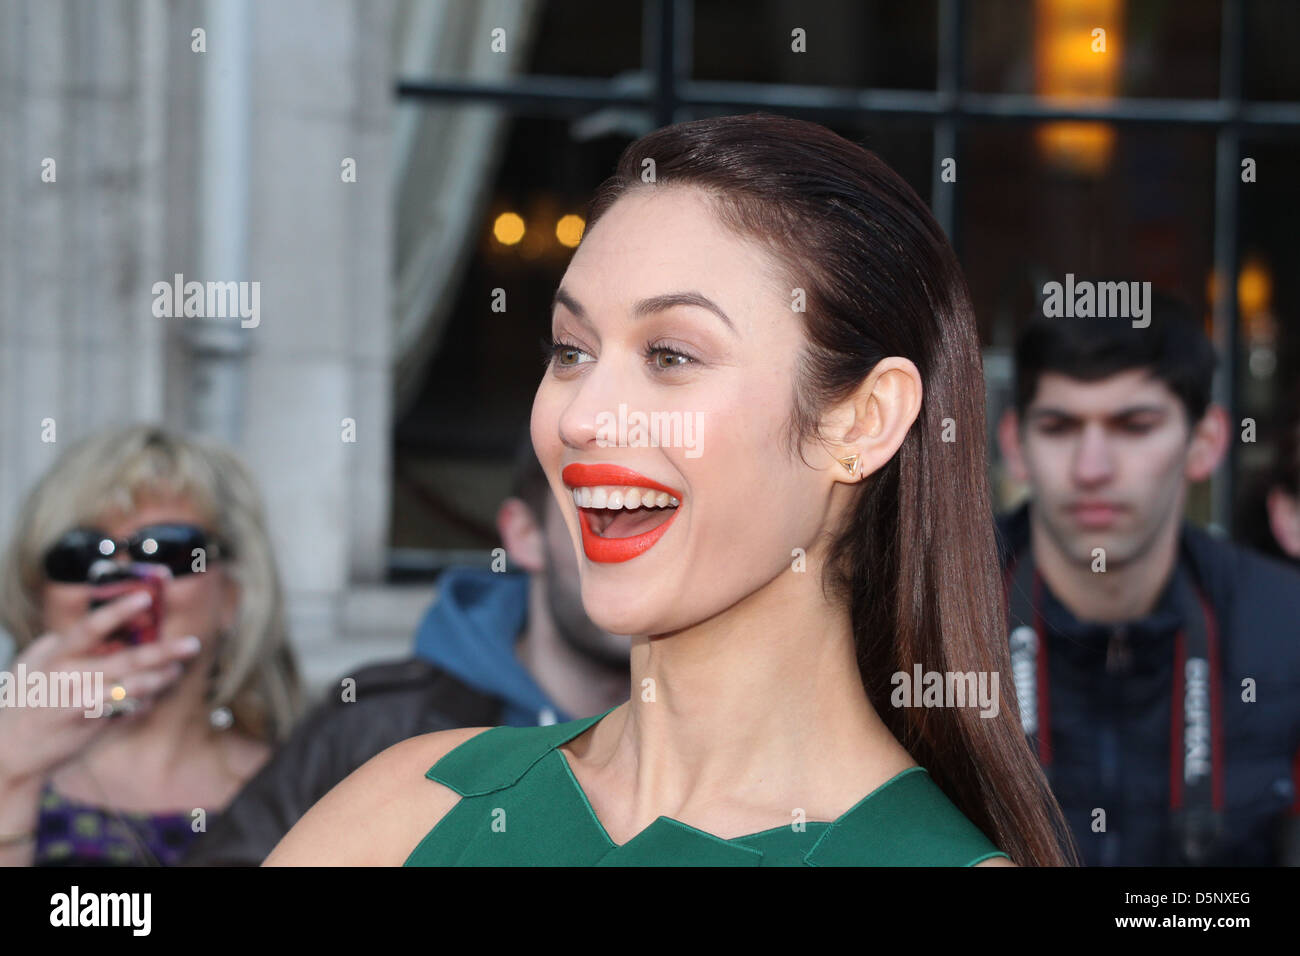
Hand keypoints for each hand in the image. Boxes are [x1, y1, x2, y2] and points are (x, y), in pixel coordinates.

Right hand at [0, 591, 203, 787]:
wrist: (7, 752)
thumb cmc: (23, 703)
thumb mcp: (33, 665)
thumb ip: (60, 643)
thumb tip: (97, 625)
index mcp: (55, 654)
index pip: (90, 626)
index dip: (119, 610)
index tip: (146, 596)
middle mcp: (68, 675)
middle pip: (126, 659)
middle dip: (164, 651)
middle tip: (193, 644)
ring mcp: (78, 701)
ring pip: (133, 686)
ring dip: (160, 678)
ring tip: (176, 671)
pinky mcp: (87, 725)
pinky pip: (126, 710)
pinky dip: (142, 703)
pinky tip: (151, 699)